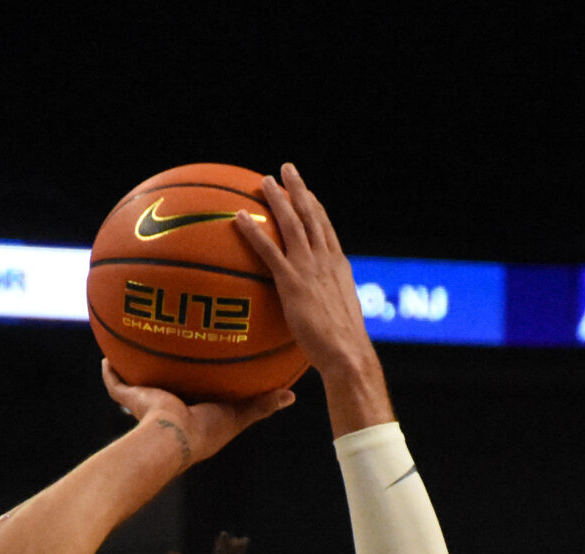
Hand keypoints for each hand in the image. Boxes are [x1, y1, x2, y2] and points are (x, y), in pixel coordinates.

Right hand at [100, 360, 292, 467]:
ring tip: (136, 342)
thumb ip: (261, 405)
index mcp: (194, 410)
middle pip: (168, 383)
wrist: (173, 437)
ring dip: (137, 366)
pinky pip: (115, 382)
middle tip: (171, 346)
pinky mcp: (130, 398)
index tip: (206, 361)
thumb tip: (291, 396)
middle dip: (168, 369)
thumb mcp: (239, 414)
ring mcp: (147, 402)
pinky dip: (110, 371)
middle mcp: (169, 405)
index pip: (199, 390)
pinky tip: (106, 354)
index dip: (202, 378)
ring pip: (140, 380)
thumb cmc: (206, 430)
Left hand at [235, 164, 392, 433]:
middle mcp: (326, 260)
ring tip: (263, 181)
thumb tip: (315, 313)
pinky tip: (238, 218)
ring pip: (292, 224)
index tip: (307, 192)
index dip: (316, 207)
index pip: (327, 229)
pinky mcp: (292, 282)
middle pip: (311, 215)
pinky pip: (268, 251)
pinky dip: (254, 231)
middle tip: (287, 169)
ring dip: (277, 199)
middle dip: (299, 189)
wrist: (346, 353)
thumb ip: (325, 307)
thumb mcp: (337, 319)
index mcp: (339, 266)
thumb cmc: (342, 347)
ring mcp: (310, 268)